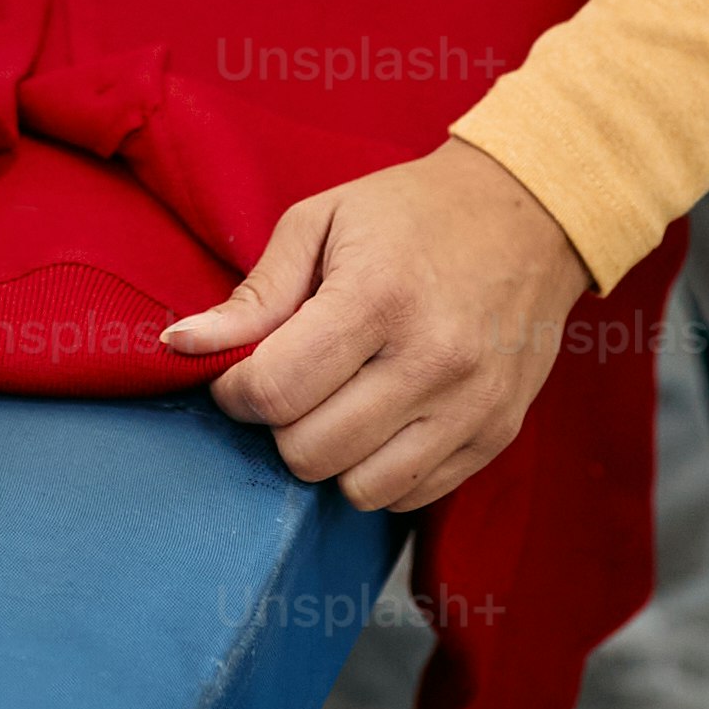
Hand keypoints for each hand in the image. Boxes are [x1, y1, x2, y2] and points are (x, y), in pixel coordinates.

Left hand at [163, 135, 591, 511]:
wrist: (527, 214)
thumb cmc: (409, 212)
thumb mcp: (321, 223)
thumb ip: (254, 294)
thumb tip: (181, 345)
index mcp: (378, 297)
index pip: (276, 391)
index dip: (235, 392)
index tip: (238, 372)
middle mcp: (432, 360)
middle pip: (310, 451)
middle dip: (278, 425)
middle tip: (290, 383)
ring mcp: (472, 406)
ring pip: (359, 489)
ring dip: (328, 456)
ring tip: (335, 403)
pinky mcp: (498, 435)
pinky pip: (410, 496)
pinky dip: (378, 471)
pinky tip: (379, 420)